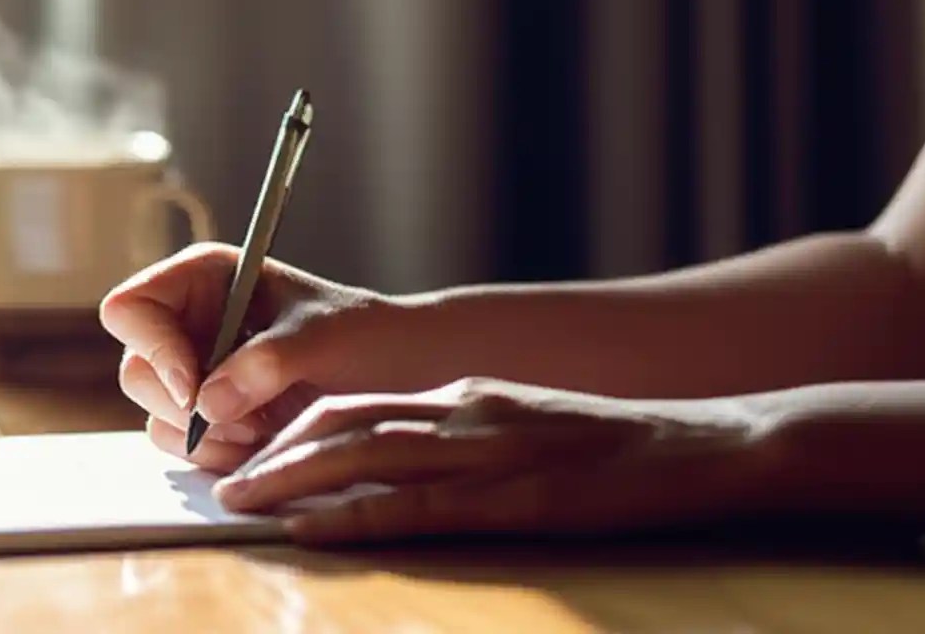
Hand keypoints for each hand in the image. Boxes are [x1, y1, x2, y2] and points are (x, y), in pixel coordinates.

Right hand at [100, 243, 412, 471]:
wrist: (404, 372)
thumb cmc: (370, 336)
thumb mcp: (325, 339)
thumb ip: (266, 362)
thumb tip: (206, 402)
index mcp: (205, 278)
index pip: (131, 309)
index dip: (153, 349)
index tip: (195, 387)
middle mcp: (191, 321)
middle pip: (136, 369)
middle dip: (183, 404)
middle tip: (244, 417)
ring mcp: (199, 370)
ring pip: (155, 413)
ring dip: (203, 434)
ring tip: (263, 428)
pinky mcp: (213, 414)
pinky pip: (182, 443)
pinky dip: (214, 452)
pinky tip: (261, 441)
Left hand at [212, 377, 778, 543]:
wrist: (702, 445)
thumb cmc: (613, 444)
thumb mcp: (525, 425)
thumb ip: (463, 434)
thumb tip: (399, 457)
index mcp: (465, 396)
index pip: (358, 403)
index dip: (294, 427)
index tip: (250, 450)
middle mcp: (463, 412)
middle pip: (344, 421)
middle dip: (275, 451)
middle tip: (221, 479)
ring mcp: (487, 452)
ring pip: (365, 455)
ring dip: (293, 479)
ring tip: (239, 501)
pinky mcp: (515, 498)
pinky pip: (416, 507)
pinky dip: (354, 516)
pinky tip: (312, 528)